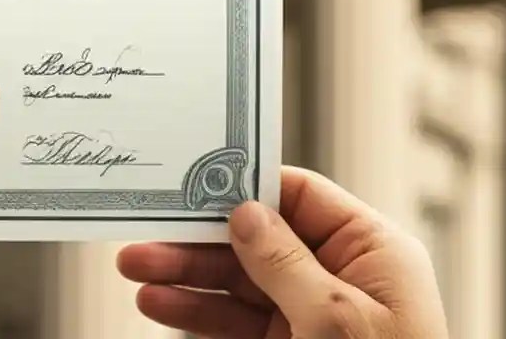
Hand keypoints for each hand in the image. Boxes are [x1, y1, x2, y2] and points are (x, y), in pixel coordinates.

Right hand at [118, 167, 448, 337]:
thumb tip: (245, 214)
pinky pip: (235, 320)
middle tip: (143, 236)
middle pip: (256, 240)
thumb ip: (285, 263)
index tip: (191, 185)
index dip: (244, 187)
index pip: (300, 197)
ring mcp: (312, 314)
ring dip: (185, 276)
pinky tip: (160, 304)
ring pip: (237, 282)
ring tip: (134, 272)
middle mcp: (340, 276)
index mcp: (371, 251)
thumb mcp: (335, 318)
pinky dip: (196, 312)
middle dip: (196, 239)